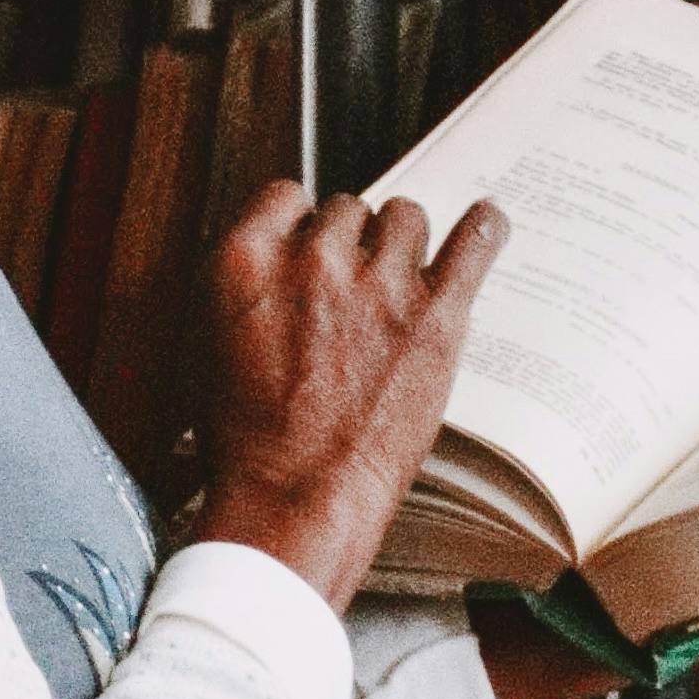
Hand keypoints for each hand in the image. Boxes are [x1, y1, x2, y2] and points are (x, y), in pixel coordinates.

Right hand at [195, 185, 506, 608]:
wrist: (297, 500)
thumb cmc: (250, 444)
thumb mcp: (213, 348)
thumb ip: (250, 288)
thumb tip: (282, 260)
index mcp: (248, 261)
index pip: (286, 198)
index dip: (302, 225)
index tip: (312, 244)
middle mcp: (314, 259)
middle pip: (348, 210)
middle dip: (352, 245)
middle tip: (352, 291)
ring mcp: (380, 283)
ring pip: (405, 218)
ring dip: (402, 245)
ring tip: (402, 280)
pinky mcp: (435, 313)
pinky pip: (474, 242)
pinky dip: (483, 229)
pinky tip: (485, 225)